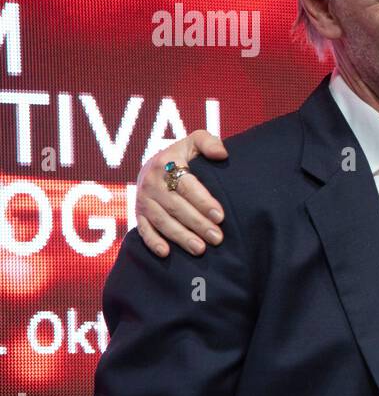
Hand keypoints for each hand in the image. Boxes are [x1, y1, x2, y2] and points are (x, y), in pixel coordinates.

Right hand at [135, 130, 228, 256]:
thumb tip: (222, 154)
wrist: (156, 163)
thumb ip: (209, 143)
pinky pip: (143, 230)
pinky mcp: (138, 213)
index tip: (220, 216)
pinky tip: (166, 253)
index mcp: (166, 163)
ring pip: (162, 221)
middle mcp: (151, 182)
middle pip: (176, 206)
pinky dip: (153, 242)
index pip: (187, 186)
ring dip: (181, 236)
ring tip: (200, 249)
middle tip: (217, 238)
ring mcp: (143, 199)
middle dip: (197, 224)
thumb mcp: (196, 142)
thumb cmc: (184, 155)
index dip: (203, 202)